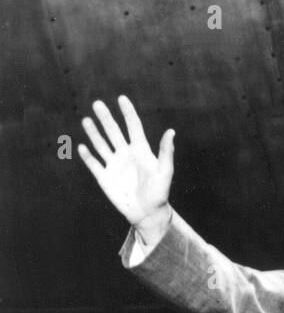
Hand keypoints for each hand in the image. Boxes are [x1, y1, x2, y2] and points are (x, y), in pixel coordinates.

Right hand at [78, 96, 173, 241]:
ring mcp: (114, 165)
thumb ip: (166, 153)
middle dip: (106, 118)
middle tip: (98, 104)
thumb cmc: (159, 194)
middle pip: (113, 132)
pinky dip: (87, 156)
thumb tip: (171, 131)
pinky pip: (94, 164)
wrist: (148, 214)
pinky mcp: (104, 178)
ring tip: (87, 120)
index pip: (133, 126)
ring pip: (101, 144)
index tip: (121, 98)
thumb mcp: (165, 172)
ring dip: (94, 133)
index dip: (128, 112)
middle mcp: (125, 154)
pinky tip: (82, 147)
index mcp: (140, 150)